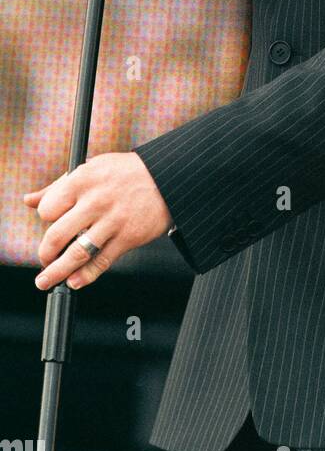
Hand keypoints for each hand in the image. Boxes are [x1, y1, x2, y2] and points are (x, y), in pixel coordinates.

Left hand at [23, 152, 172, 290]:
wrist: (169, 177)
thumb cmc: (125, 172)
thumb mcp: (91, 169)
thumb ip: (59, 186)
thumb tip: (29, 201)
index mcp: (83, 178)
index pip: (48, 209)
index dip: (46, 218)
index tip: (51, 223)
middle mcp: (96, 200)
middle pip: (57, 235)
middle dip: (45, 254)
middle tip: (44, 260)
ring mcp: (113, 220)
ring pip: (77, 254)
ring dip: (57, 272)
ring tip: (46, 280)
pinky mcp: (128, 237)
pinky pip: (101, 262)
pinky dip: (85, 276)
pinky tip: (74, 281)